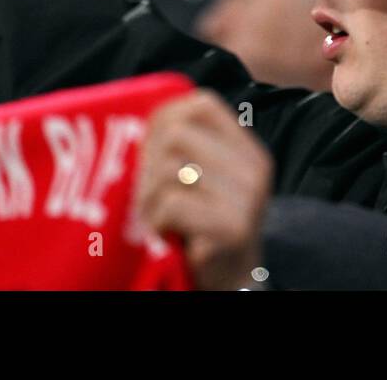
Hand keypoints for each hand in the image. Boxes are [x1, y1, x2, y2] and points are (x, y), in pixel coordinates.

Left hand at [137, 90, 273, 289]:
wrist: (234, 281)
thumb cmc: (206, 227)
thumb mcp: (206, 180)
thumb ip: (186, 150)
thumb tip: (133, 120)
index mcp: (247, 150)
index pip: (203, 106)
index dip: (164, 117)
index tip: (145, 143)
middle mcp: (253, 168)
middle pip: (177, 134)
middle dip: (146, 161)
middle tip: (139, 189)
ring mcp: (247, 198)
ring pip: (170, 169)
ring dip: (146, 196)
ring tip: (150, 214)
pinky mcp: (232, 227)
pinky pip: (173, 204)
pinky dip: (155, 219)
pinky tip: (161, 232)